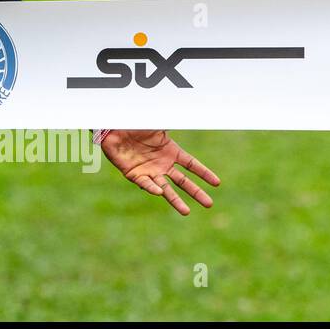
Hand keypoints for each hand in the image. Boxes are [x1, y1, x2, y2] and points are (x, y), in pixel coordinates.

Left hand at [101, 129, 218, 214]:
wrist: (113, 126)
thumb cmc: (134, 123)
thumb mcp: (157, 124)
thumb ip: (172, 125)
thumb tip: (192, 116)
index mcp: (170, 151)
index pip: (191, 165)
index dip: (204, 173)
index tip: (217, 183)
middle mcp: (162, 164)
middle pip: (183, 181)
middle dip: (196, 193)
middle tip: (209, 204)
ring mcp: (149, 170)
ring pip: (166, 189)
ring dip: (176, 200)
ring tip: (186, 212)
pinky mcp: (134, 174)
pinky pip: (145, 183)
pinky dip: (152, 188)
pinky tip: (160, 192)